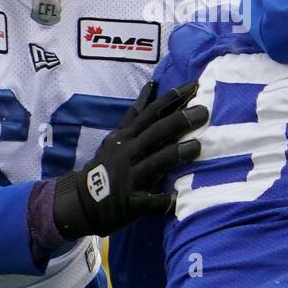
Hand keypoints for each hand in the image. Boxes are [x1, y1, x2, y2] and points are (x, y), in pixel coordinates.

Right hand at [52, 80, 206, 239]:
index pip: (152, 112)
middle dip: (178, 121)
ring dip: (174, 154)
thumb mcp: (118, 135)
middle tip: (204, 111)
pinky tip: (176, 199)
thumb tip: (153, 85)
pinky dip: (161, 200)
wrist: (83, 200)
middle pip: (155, 133)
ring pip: (154, 163)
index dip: (172, 98)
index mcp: (128, 136)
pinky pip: (147, 201)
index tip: (194, 85)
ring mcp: (129, 177)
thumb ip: (137, 113)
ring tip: (197, 146)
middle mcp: (129, 152)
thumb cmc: (108, 164)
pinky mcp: (130, 202)